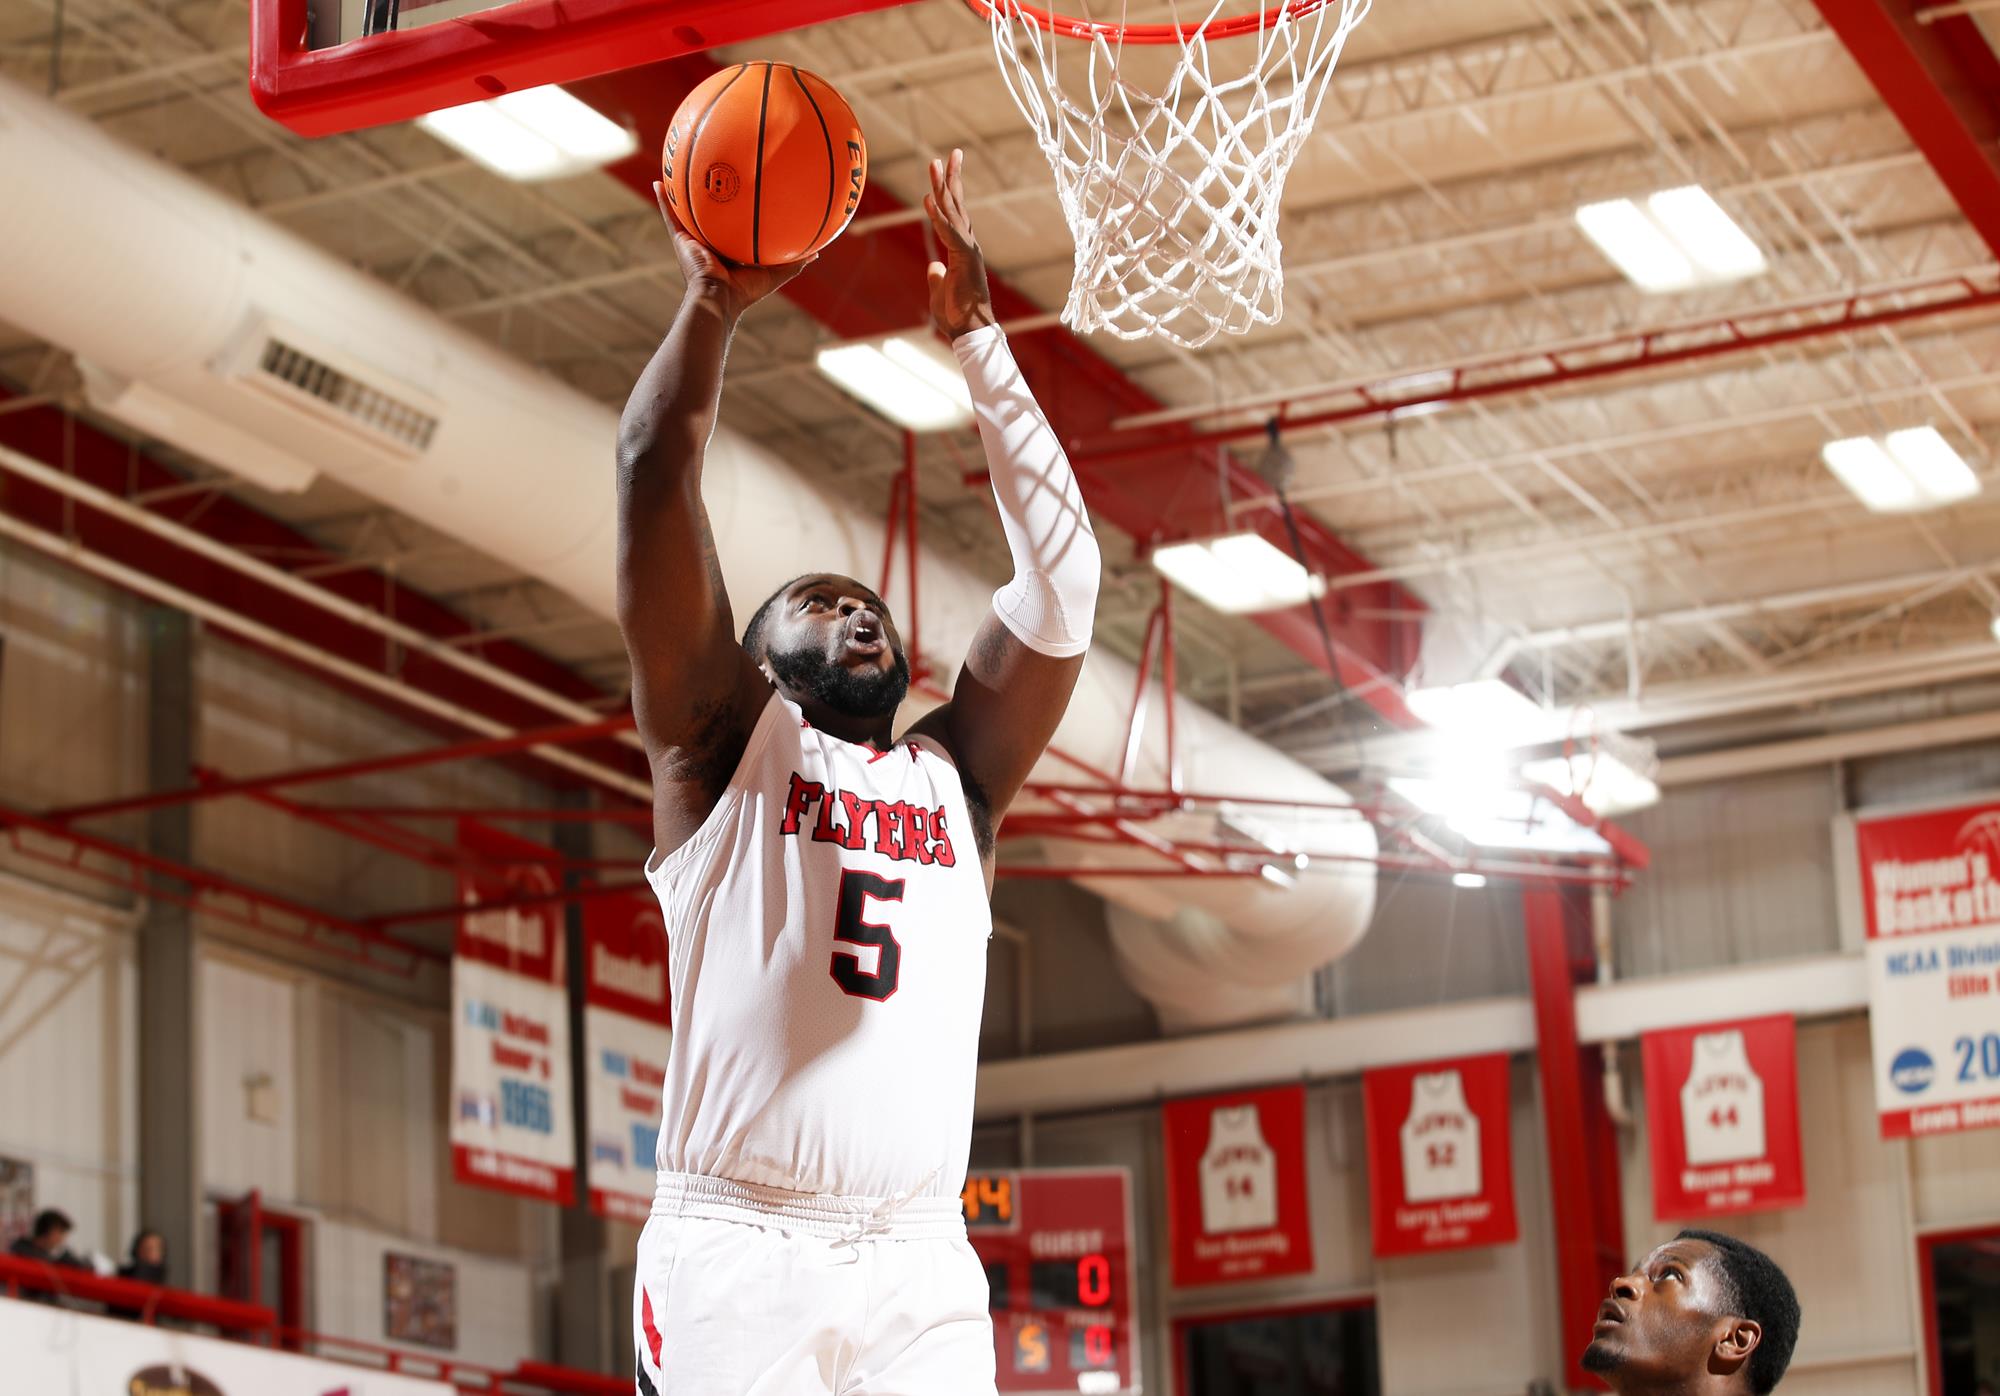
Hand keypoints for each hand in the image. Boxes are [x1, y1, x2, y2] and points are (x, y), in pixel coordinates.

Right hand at [655, 182, 815, 318]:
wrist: (718, 298)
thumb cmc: (744, 291)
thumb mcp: (774, 274)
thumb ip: (793, 263)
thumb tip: (817, 252)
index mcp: (729, 250)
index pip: (734, 226)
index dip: (738, 212)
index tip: (743, 195)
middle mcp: (710, 242)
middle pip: (711, 214)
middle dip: (711, 196)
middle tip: (713, 172)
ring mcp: (693, 240)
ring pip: (687, 210)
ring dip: (683, 192)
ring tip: (680, 168)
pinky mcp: (680, 239)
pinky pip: (670, 215)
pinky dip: (663, 200)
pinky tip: (659, 181)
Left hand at [924, 149, 996, 340]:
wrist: (970, 331)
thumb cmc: (957, 315)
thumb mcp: (939, 290)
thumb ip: (936, 276)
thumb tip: (933, 267)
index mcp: (962, 250)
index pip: (955, 214)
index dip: (948, 193)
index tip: (942, 174)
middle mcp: (968, 244)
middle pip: (958, 204)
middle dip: (953, 177)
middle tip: (952, 152)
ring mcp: (968, 250)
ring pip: (953, 212)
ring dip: (943, 186)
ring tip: (936, 163)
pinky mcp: (965, 259)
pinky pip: (949, 232)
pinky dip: (938, 215)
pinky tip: (929, 198)